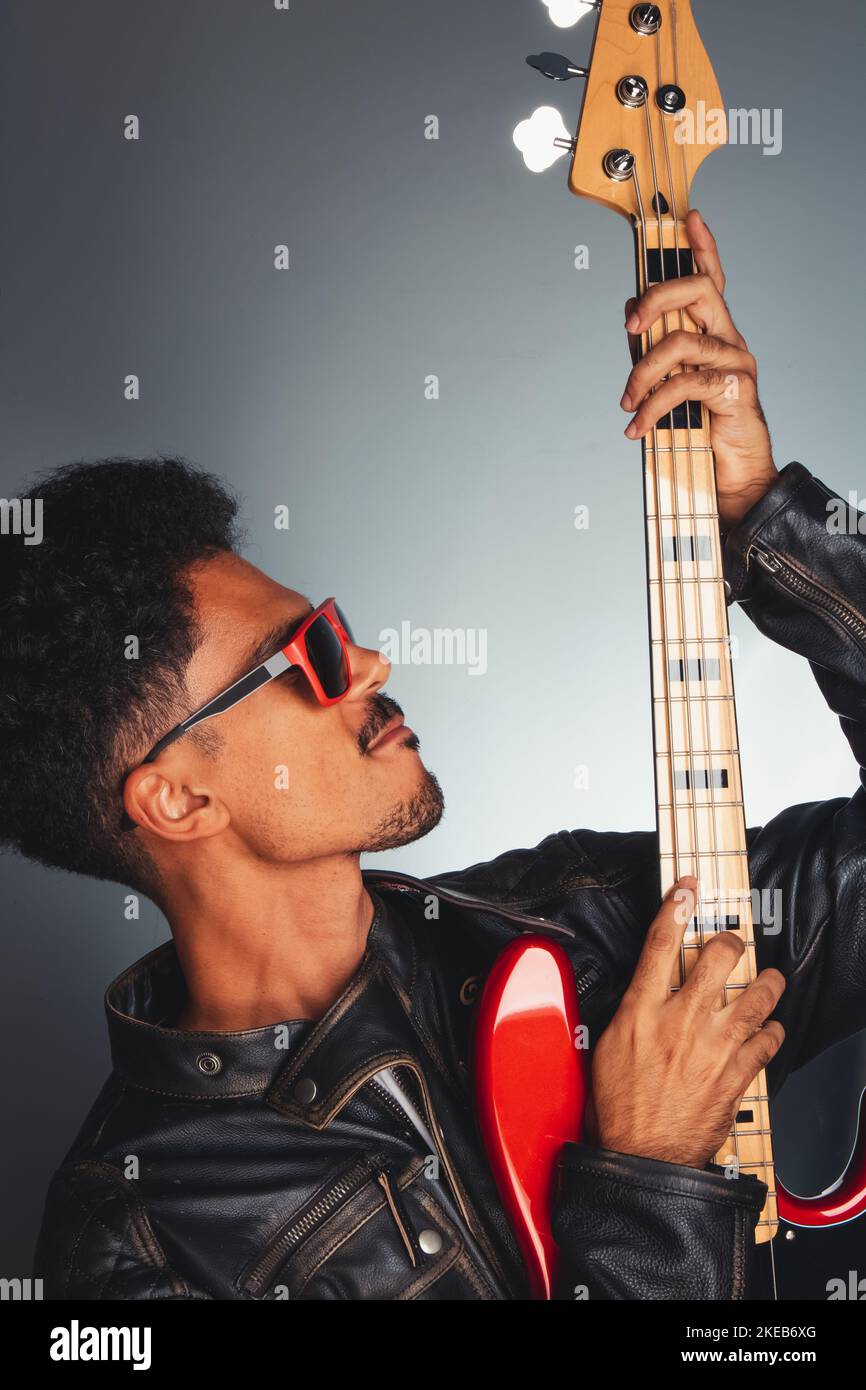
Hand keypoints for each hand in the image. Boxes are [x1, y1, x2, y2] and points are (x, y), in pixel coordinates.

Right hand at [585, 876, 785, 1168]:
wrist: (640, 1159)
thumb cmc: (617, 1110)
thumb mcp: (605, 1048)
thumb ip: (629, 1015)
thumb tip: (641, 995)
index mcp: (640, 1012)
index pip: (658, 944)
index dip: (674, 907)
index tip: (687, 889)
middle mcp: (679, 1022)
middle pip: (717, 960)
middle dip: (731, 943)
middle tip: (734, 944)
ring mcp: (712, 1048)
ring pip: (755, 997)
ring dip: (767, 984)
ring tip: (770, 980)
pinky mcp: (734, 1076)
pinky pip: (767, 1043)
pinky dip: (773, 1033)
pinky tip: (771, 1031)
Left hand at [620, 209, 777, 528]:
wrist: (732, 474)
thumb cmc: (701, 426)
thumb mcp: (672, 381)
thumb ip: (655, 349)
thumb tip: (632, 315)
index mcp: (716, 331)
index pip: (711, 279)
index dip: (702, 247)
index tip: (688, 220)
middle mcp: (729, 339)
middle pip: (698, 291)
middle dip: (657, 297)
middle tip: (630, 324)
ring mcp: (735, 363)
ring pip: (681, 342)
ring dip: (642, 372)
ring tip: (627, 402)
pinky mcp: (734, 390)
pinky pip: (684, 385)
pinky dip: (652, 406)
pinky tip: (637, 427)